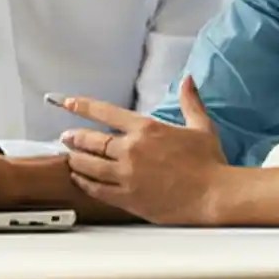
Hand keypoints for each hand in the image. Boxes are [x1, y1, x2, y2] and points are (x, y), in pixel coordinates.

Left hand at [59, 76, 230, 224]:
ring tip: (69, 158)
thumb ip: (190, 102)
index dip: (83, 106)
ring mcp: (127, 176)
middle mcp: (132, 150)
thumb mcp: (201, 126)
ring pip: (89, 166)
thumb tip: (188, 80)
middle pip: (92, 141)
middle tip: (65, 137)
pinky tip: (80, 180)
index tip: (68, 103)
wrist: (213, 195)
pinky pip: (98, 190)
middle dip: (75, 137)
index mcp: (147, 129)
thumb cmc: (209, 163)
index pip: (106, 112)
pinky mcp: (128, 198)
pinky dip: (85, 183)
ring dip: (76, 160)